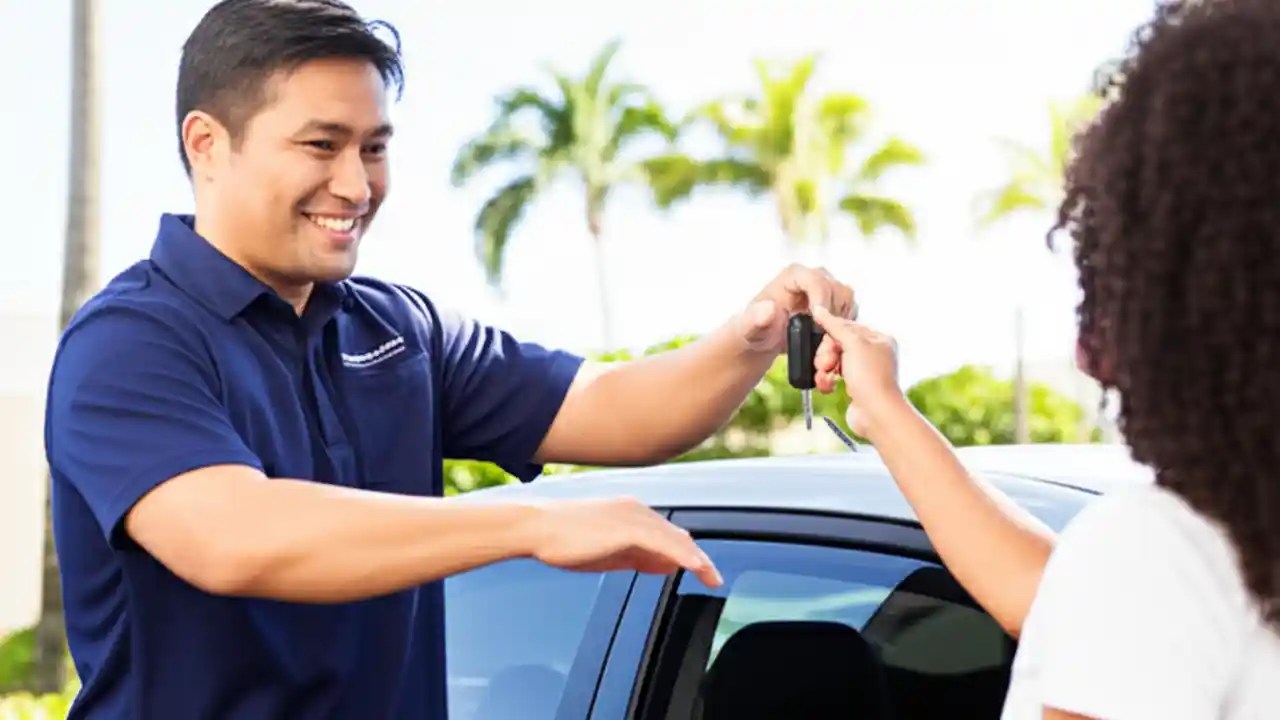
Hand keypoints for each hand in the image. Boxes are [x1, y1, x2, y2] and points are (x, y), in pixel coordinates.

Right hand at [522, 497, 722, 587]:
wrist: (539, 528)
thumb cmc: (565, 540)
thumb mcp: (609, 552)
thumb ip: (638, 556)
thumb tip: (666, 564)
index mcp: (630, 513)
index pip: (666, 534)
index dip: (686, 553)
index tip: (701, 569)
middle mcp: (636, 510)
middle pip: (676, 535)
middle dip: (697, 557)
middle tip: (714, 577)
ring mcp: (633, 516)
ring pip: (674, 539)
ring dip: (696, 559)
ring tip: (712, 577)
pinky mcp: (628, 526)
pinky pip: (663, 543)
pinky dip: (682, 556)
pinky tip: (695, 568)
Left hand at [734, 263, 856, 354]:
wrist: (765, 340)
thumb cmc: (756, 331)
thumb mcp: (750, 328)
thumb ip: (755, 319)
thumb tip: (769, 308)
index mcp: (793, 275)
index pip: (815, 278)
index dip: (821, 298)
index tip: (817, 321)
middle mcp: (813, 277)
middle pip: (836, 289)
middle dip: (832, 316)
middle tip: (821, 338)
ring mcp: (827, 290)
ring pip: (847, 300)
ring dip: (840, 323)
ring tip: (823, 341)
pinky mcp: (836, 304)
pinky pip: (850, 311)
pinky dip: (844, 327)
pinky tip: (829, 340)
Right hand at [810, 305, 904, 437]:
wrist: (876, 413)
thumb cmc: (871, 377)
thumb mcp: (853, 344)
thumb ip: (834, 325)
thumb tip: (819, 309)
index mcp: (877, 339)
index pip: (847, 327)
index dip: (832, 334)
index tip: (827, 342)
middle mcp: (871, 353)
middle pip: (836, 343)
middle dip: (827, 354)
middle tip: (828, 363)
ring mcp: (862, 370)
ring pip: (832, 360)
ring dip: (824, 368)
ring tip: (827, 376)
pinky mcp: (853, 386)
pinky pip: (832, 376)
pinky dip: (826, 380)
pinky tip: (828, 386)